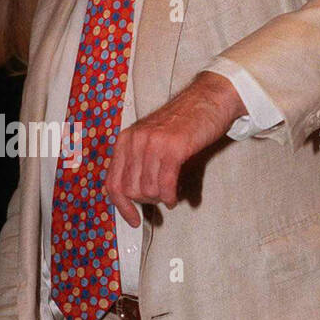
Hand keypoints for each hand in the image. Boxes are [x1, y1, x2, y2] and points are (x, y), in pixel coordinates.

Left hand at [105, 72, 245, 226]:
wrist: (208, 99)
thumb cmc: (182, 123)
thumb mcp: (152, 140)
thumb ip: (140, 165)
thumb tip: (137, 199)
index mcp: (125, 140)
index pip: (112, 183)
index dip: (121, 207)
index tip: (133, 220)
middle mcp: (134, 141)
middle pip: (130, 190)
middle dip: (146, 201)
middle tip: (160, 198)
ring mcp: (153, 143)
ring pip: (147, 190)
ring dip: (160, 198)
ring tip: (170, 194)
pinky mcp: (173, 147)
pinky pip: (165, 184)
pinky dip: (169, 197)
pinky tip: (174, 198)